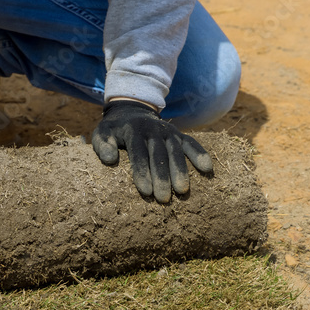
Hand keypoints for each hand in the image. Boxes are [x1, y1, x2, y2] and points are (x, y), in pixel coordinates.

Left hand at [92, 100, 212, 203]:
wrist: (132, 111)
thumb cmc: (115, 130)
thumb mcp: (103, 132)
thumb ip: (103, 144)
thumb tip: (110, 159)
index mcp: (134, 131)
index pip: (138, 153)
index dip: (142, 172)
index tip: (145, 191)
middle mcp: (153, 130)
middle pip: (159, 154)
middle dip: (162, 176)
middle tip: (163, 199)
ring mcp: (168, 132)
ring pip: (176, 151)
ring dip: (181, 170)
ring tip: (182, 191)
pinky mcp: (179, 135)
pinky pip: (191, 143)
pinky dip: (199, 154)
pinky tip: (207, 169)